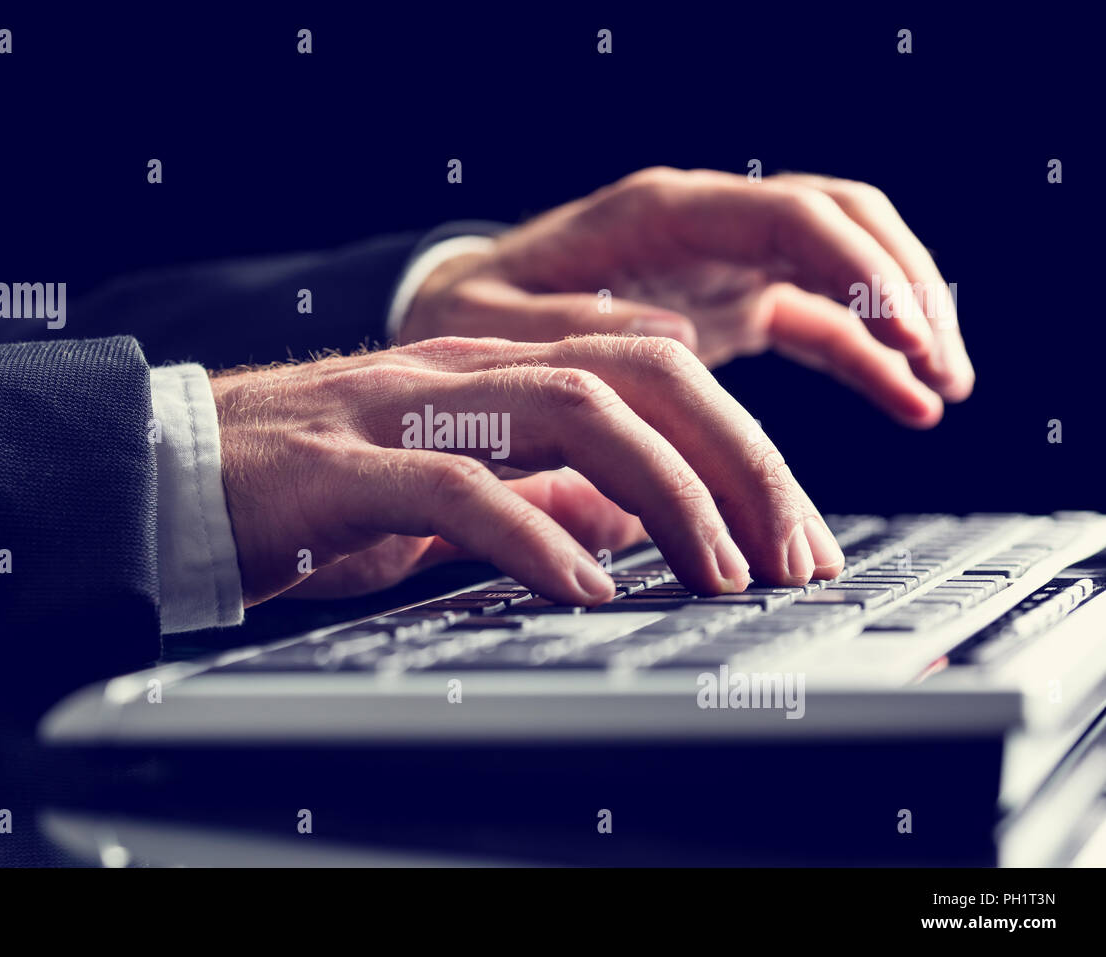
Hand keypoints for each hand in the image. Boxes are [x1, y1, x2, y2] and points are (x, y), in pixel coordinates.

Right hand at [209, 335, 842, 607]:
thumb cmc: (309, 491)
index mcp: (496, 373)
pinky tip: (587, 586)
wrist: (169, 475)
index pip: (654, 377)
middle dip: (738, 464)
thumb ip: (535, 497)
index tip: (794, 537)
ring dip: (668, 493)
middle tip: (793, 556)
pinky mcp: (342, 467)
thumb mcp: (447, 492)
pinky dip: (533, 534)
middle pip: (641, 377)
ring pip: (572, 410)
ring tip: (723, 572)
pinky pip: (457, 486)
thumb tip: (627, 528)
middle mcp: (466, 372)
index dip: (741, 451)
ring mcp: (405, 408)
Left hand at [401, 167, 971, 427]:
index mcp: (658, 214)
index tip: (907, 332)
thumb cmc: (469, 314)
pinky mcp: (725, 305)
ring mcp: (721, 264)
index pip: (789, 215)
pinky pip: (815, 318)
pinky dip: (863, 355)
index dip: (860, 266)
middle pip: (838, 223)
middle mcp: (703, 226)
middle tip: (942, 362)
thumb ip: (574, 327)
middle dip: (902, 284)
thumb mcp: (495, 325)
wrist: (456, 315)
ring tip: (943, 386)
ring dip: (899, 318)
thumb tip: (676, 336)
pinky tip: (904, 399)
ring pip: (841, 266)